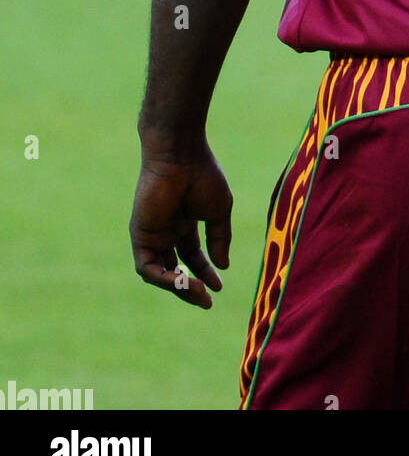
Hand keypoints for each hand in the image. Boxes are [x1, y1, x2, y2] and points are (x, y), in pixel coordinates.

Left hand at [130, 143, 232, 308]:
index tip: (220, 286)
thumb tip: (222, 266)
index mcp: (185, 222)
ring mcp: (152, 233)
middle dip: (191, 287)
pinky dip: (163, 278)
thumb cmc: (203, 175)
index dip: (206, 272)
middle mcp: (166, 230)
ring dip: (179, 286)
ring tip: (199, 293)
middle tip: (207, 301)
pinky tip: (184, 280)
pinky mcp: (140, 234)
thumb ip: (219, 238)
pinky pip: (146, 267)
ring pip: (159, 273)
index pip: (193, 256)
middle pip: (175, 268)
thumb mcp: (219, 211)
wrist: (180, 154)